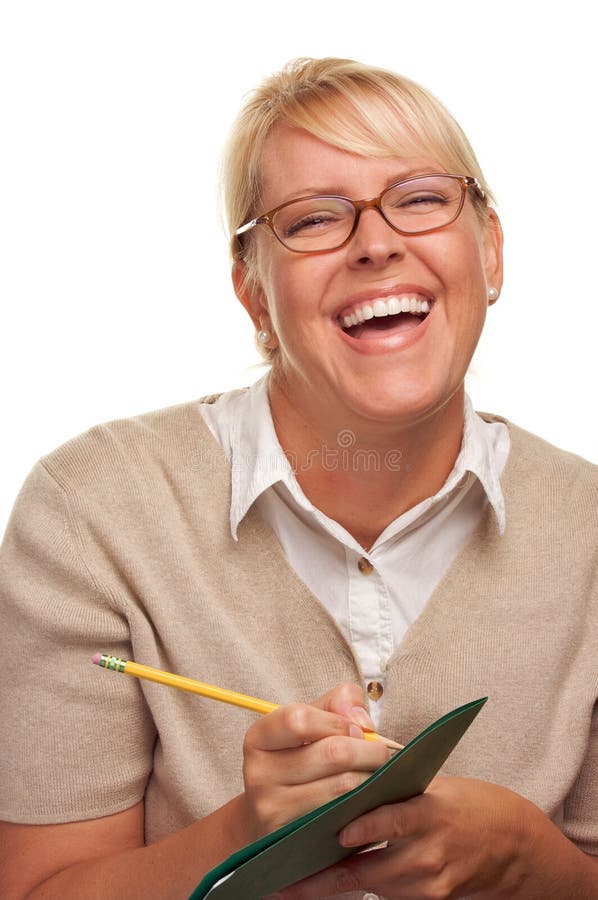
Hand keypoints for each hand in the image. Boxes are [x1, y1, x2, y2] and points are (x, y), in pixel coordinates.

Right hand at [241, 683, 389, 840]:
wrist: (272, 813)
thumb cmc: (298, 758)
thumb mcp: (311, 722)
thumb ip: (338, 703)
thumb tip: (361, 721)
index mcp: (260, 737)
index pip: (299, 719)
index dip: (337, 721)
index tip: (358, 729)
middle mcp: (259, 773)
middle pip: (331, 753)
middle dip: (369, 750)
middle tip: (382, 753)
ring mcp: (272, 808)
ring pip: (342, 786)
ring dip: (371, 777)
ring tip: (378, 773)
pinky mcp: (292, 836)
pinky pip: (343, 815)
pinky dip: (363, 803)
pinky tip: (368, 797)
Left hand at [267, 776, 546, 898]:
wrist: (511, 844)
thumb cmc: (465, 805)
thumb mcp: (433, 786)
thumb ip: (391, 783)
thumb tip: (347, 770)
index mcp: (428, 813)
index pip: (393, 820)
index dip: (365, 828)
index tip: (337, 831)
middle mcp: (428, 854)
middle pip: (369, 870)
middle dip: (325, 876)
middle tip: (287, 876)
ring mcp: (428, 884)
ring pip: (371, 885)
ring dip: (336, 883)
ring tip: (296, 881)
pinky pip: (386, 895)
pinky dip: (361, 887)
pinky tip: (331, 884)